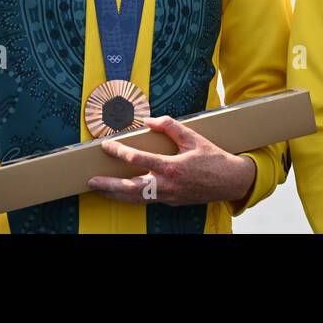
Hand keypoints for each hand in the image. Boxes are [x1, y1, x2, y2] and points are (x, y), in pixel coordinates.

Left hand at [88, 116, 256, 206]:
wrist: (230, 182)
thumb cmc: (213, 158)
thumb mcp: (193, 137)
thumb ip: (171, 126)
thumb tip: (150, 120)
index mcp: (171, 168)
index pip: (138, 159)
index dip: (120, 152)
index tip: (107, 146)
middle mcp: (167, 185)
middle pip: (131, 188)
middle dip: (109, 185)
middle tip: (92, 180)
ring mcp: (168, 197)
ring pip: (136, 199)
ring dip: (116, 194)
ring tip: (100, 189)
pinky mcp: (170, 202)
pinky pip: (146, 201)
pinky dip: (130, 197)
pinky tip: (121, 193)